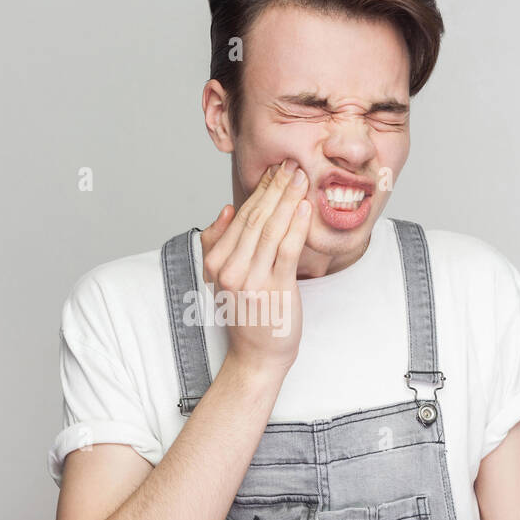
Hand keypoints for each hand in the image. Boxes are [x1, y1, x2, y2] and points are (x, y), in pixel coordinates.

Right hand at [198, 159, 311, 377]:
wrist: (256, 355)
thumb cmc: (247, 314)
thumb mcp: (222, 278)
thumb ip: (218, 243)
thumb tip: (227, 210)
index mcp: (215, 263)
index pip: (240, 217)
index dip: (259, 190)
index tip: (275, 169)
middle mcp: (229, 270)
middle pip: (255, 218)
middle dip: (275, 187)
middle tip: (291, 164)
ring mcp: (251, 281)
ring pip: (271, 229)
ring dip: (287, 199)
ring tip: (300, 177)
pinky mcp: (274, 290)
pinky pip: (286, 249)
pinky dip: (295, 225)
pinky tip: (304, 207)